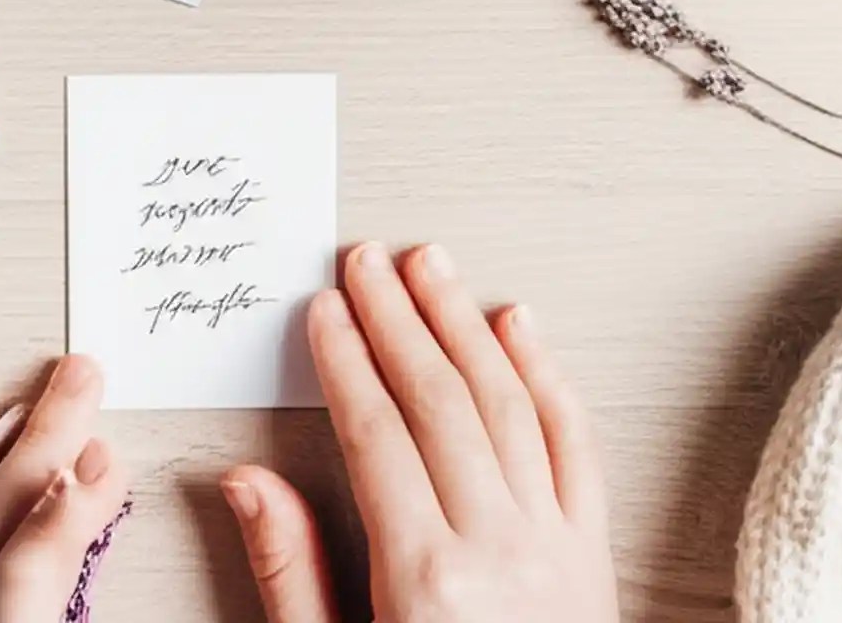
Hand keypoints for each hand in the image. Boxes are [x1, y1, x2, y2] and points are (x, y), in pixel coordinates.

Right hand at [222, 243, 617, 621]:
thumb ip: (294, 573)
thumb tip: (247, 482)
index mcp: (426, 581)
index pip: (378, 435)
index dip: (346, 362)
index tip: (323, 309)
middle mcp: (500, 548)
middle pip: (442, 401)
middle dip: (399, 319)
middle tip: (366, 259)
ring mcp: (557, 545)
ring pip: (509, 403)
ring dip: (466, 325)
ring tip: (432, 267)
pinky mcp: (593, 551)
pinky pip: (574, 442)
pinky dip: (547, 376)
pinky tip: (522, 328)